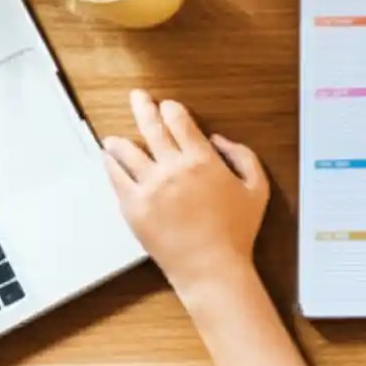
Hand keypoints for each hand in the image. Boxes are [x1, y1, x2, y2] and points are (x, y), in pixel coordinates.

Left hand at [102, 90, 270, 293]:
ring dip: (119, 139)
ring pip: (127, 151)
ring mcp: (150, 187)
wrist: (212, 267)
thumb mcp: (257, 188)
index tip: (167, 105)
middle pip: (151, 127)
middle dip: (143, 107)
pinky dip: (110, 165)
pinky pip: (116, 178)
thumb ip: (243, 156)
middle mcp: (173, 168)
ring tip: (112, 137)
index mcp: (203, 160)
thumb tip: (219, 139)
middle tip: (137, 97)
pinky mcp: (133, 207)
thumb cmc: (237, 231)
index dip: (172, 108)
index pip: (180, 121)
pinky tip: (108, 161)